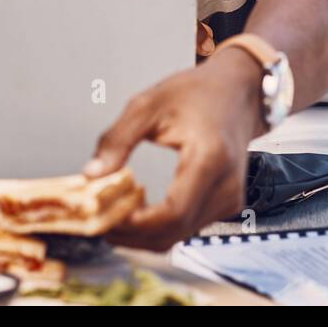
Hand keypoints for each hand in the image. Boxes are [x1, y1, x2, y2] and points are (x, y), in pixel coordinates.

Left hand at [83, 48, 268, 250]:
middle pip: (174, 231)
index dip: (136, 223)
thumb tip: (90, 175)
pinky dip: (158, 227)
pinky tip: (135, 212)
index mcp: (211, 157)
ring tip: (110, 216)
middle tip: (98, 221)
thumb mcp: (148, 104)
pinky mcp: (227, 204)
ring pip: (179, 235)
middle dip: (132, 234)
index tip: (105, 217)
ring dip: (143, 235)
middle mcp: (227, 185)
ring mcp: (230, 199)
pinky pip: (187, 227)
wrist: (237, 91)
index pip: (173, 212)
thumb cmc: (196, 92)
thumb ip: (117, 140)